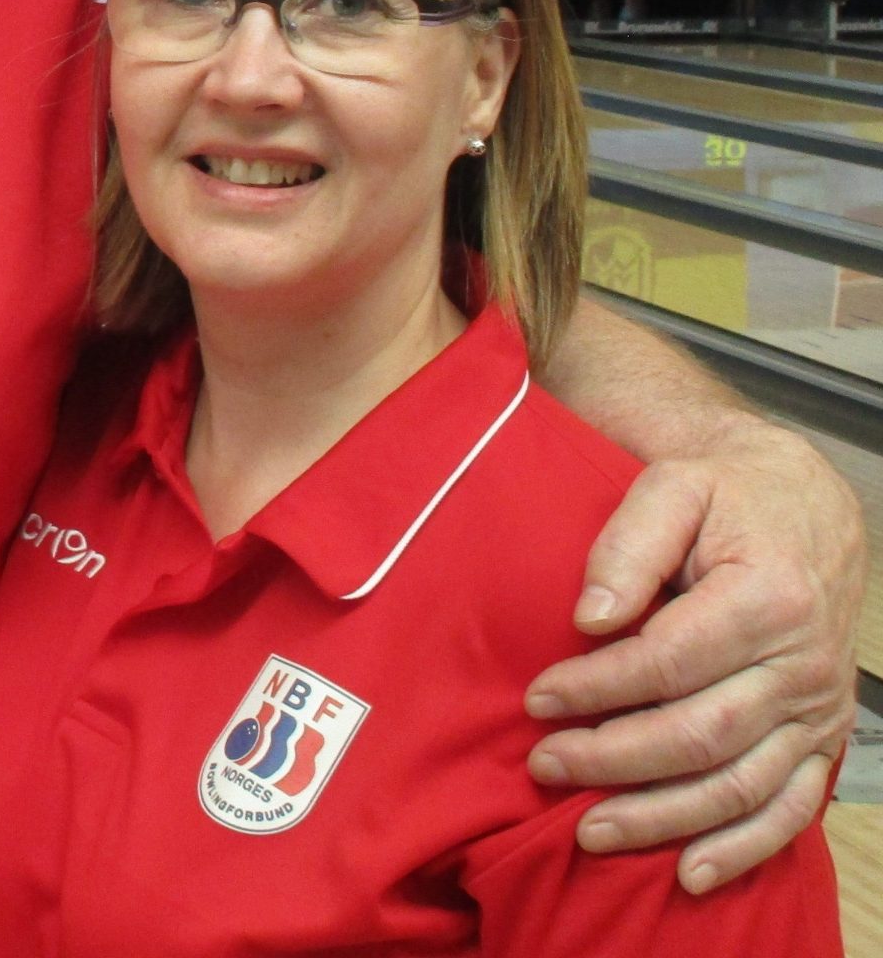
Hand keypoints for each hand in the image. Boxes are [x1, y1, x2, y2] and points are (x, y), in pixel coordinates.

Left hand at [523, 417, 863, 891]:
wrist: (806, 509)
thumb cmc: (729, 496)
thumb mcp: (675, 488)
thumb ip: (628, 544)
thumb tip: (589, 616)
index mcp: (767, 599)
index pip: (669, 662)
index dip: (598, 688)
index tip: (537, 700)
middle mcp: (802, 665)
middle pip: (701, 734)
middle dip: (614, 759)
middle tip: (545, 765)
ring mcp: (817, 711)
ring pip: (739, 784)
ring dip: (663, 816)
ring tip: (590, 830)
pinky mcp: (823, 739)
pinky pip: (791, 808)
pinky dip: (744, 849)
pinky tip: (692, 873)